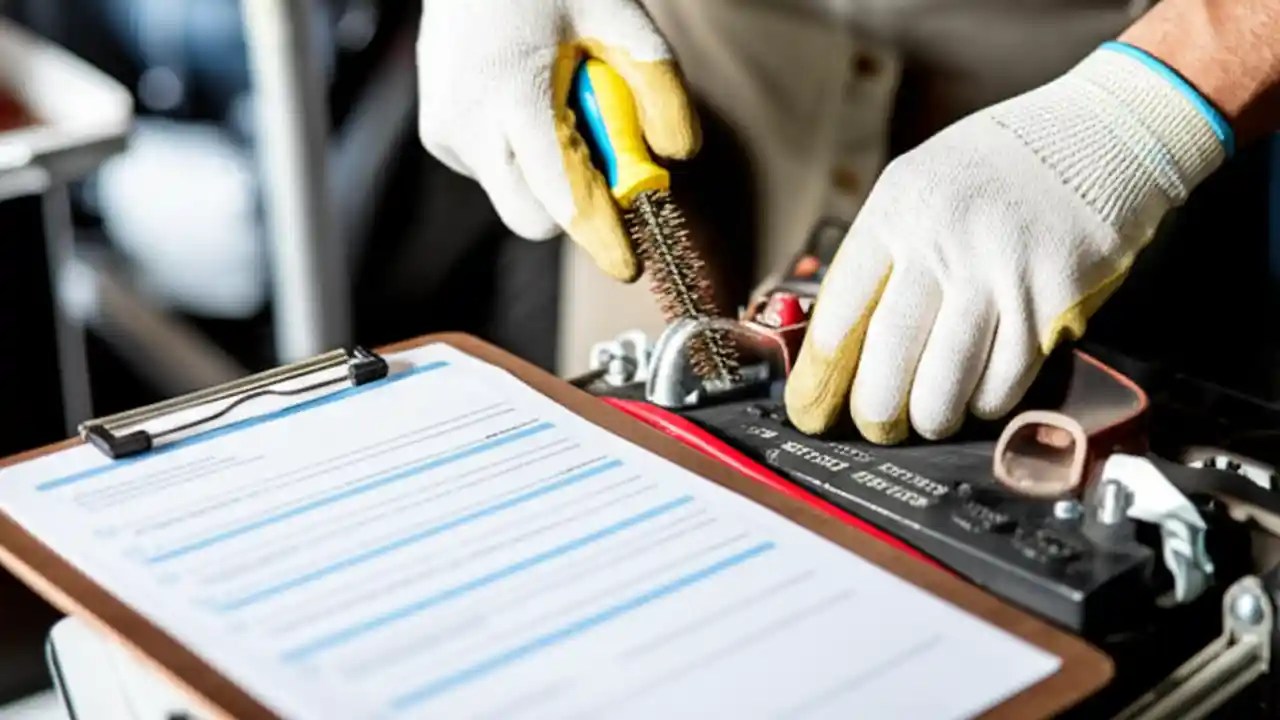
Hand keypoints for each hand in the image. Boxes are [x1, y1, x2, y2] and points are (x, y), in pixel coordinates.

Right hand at [416, 0, 699, 281]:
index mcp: (512, 93)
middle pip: (533, 221)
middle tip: (603, 152)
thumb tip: (676, 156)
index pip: (563, 199)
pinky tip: (526, 101)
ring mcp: (445, 134)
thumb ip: (660, 88)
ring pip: (515, 200)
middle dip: (574, 206)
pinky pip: (494, 176)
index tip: (628, 265)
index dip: (601, 239)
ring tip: (557, 105)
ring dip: (549, 176)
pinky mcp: (436, 137)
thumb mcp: (620, 16)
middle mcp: (467, 124)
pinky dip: (522, 158)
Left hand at [785, 43, 1230, 444]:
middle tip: (874, 427)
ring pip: (946, 383)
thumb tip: (839, 339)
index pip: (839, 311)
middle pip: (888, 357)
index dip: (819, 375)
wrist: (1104, 134)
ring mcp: (1000, 271)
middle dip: (874, 411)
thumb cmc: (998, 170)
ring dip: (931, 417)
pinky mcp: (1052, 300)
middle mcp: (942, 240)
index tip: (809, 409)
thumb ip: (884, 252)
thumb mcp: (922, 186)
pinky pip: (1005, 379)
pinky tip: (980, 396)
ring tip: (928, 418)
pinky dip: (986, 402)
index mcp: (897, 210)